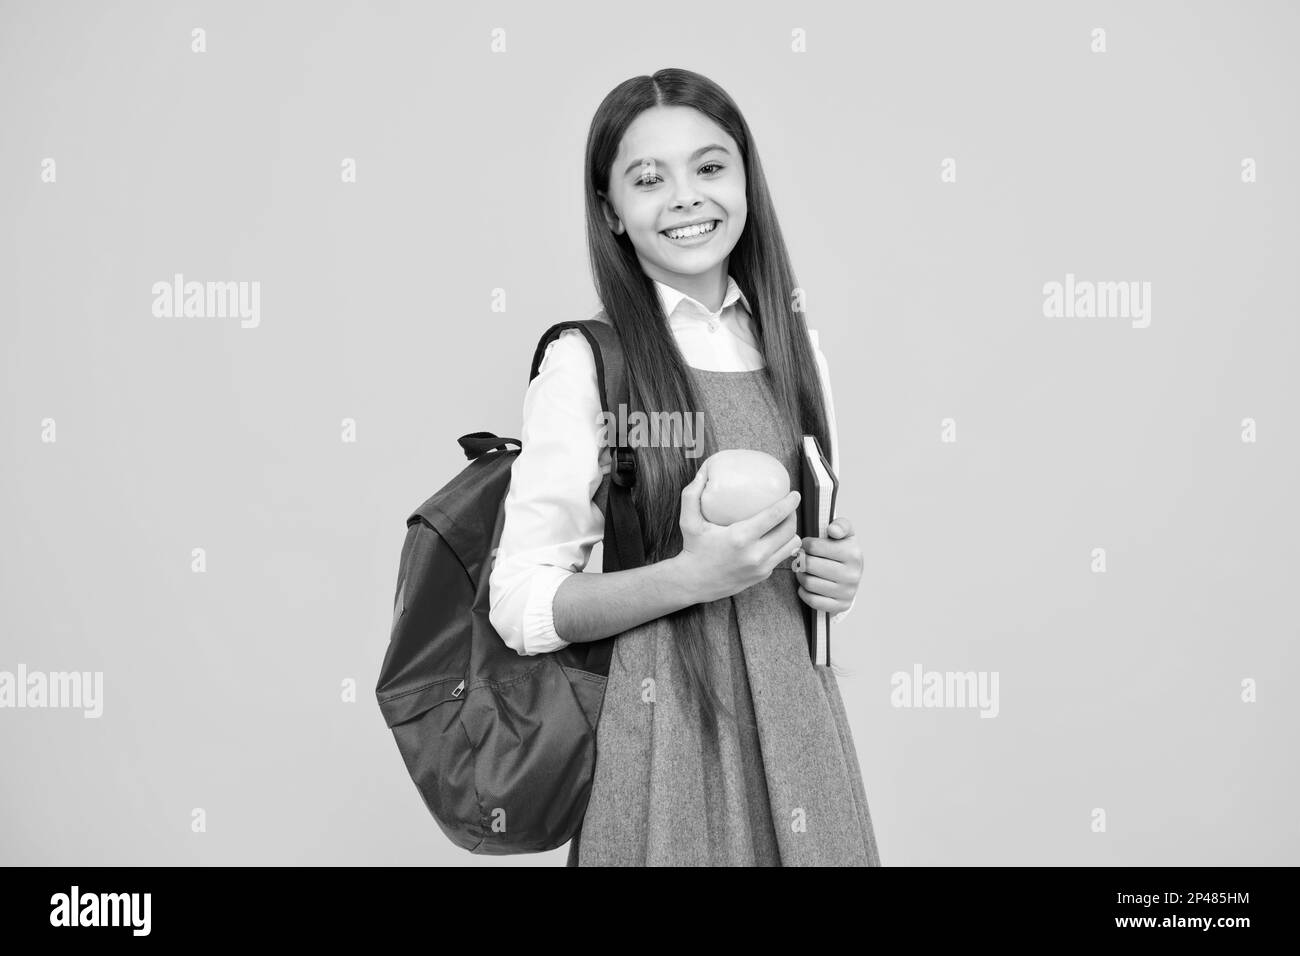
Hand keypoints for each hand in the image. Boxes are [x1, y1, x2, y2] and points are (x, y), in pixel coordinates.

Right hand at [676, 468, 802, 604]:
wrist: (693, 582)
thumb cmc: (692, 548)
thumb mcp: (689, 521)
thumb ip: (692, 494)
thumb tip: (702, 472)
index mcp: (740, 537)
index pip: (775, 515)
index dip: (790, 503)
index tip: (794, 494)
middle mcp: (755, 554)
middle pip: (789, 530)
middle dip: (793, 515)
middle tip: (788, 507)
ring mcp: (761, 567)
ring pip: (791, 545)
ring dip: (791, 532)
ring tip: (783, 523)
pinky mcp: (762, 575)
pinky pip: (781, 557)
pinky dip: (781, 546)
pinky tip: (774, 538)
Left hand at [793, 516, 861, 616]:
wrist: (852, 578)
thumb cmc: (843, 551)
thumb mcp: (846, 535)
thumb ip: (841, 525)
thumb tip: (832, 530)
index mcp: (853, 553)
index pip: (814, 546)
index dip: (805, 544)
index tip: (807, 545)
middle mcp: (852, 574)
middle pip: (809, 565)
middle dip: (801, 560)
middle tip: (802, 558)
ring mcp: (847, 592)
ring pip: (808, 583)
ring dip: (801, 576)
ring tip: (804, 570)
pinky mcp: (840, 606)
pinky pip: (812, 600)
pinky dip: (804, 592)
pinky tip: (807, 585)